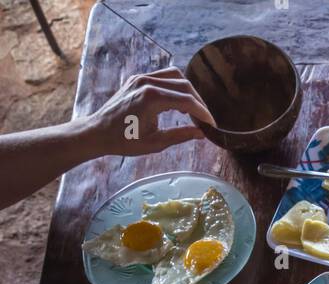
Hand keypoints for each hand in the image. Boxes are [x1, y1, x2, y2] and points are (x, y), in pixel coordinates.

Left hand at [81, 68, 214, 155]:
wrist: (98, 132)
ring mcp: (141, 78)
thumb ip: (181, 135)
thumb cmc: (124, 141)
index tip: (211, 124)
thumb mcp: (155, 143)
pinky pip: (162, 77)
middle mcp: (147, 82)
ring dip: (187, 91)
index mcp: (152, 98)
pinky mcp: (137, 79)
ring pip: (174, 75)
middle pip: (183, 84)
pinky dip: (174, 87)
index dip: (202, 113)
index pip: (186, 101)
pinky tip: (177, 103)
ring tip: (193, 110)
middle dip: (198, 101)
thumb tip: (201, 133)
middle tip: (205, 118)